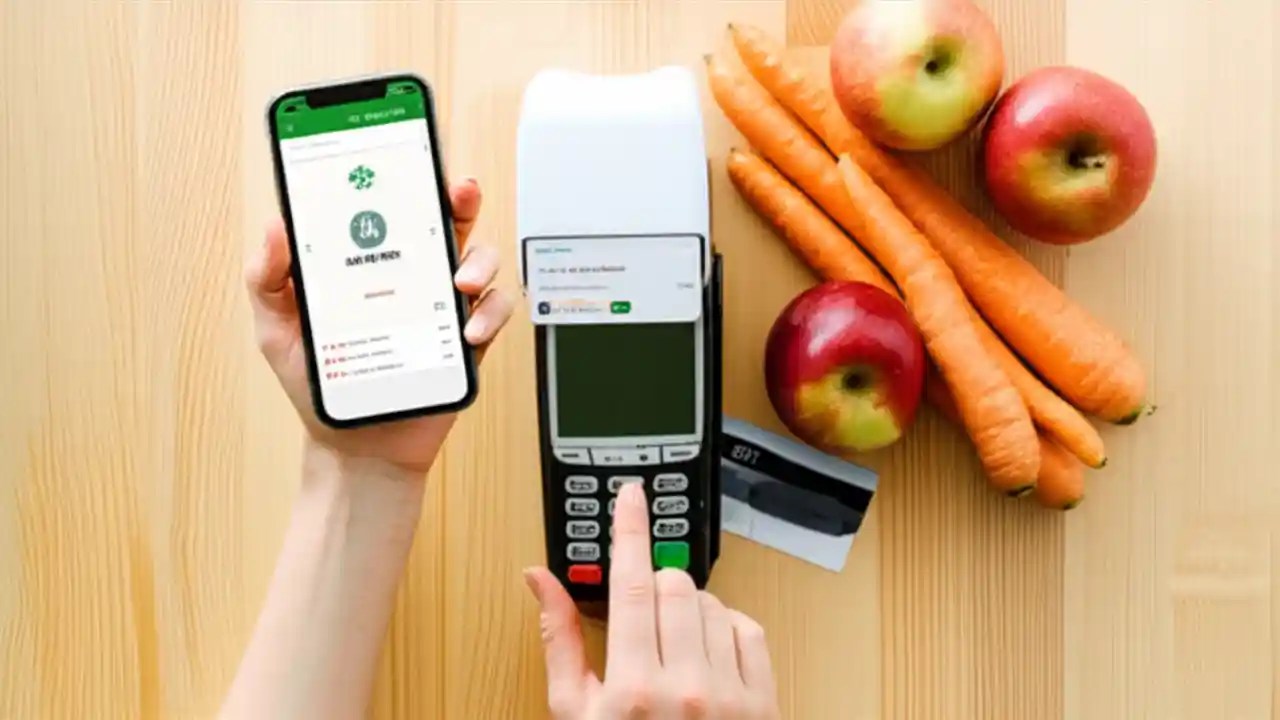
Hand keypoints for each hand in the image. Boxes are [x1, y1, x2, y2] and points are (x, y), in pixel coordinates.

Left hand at [245, 178, 511, 473]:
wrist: (353, 447)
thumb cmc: (319, 384)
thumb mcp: (277, 328)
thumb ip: (267, 278)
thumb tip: (275, 226)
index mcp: (370, 264)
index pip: (390, 207)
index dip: (404, 175)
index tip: (407, 152)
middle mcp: (413, 278)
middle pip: (446, 222)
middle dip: (459, 198)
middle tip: (458, 192)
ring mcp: (443, 308)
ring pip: (480, 261)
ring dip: (479, 261)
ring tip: (460, 283)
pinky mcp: (468, 341)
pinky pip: (496, 313)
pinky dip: (490, 315)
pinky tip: (467, 330)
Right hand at [524, 484, 780, 718]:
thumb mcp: (576, 714)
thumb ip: (559, 640)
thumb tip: (539, 578)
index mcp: (631, 689)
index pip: (631, 582)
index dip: (629, 528)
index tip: (631, 494)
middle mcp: (685, 689)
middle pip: (672, 585)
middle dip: (651, 590)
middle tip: (640, 625)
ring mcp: (730, 698)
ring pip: (711, 602)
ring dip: (687, 610)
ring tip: (670, 651)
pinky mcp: (764, 706)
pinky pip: (747, 630)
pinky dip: (725, 630)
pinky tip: (704, 657)